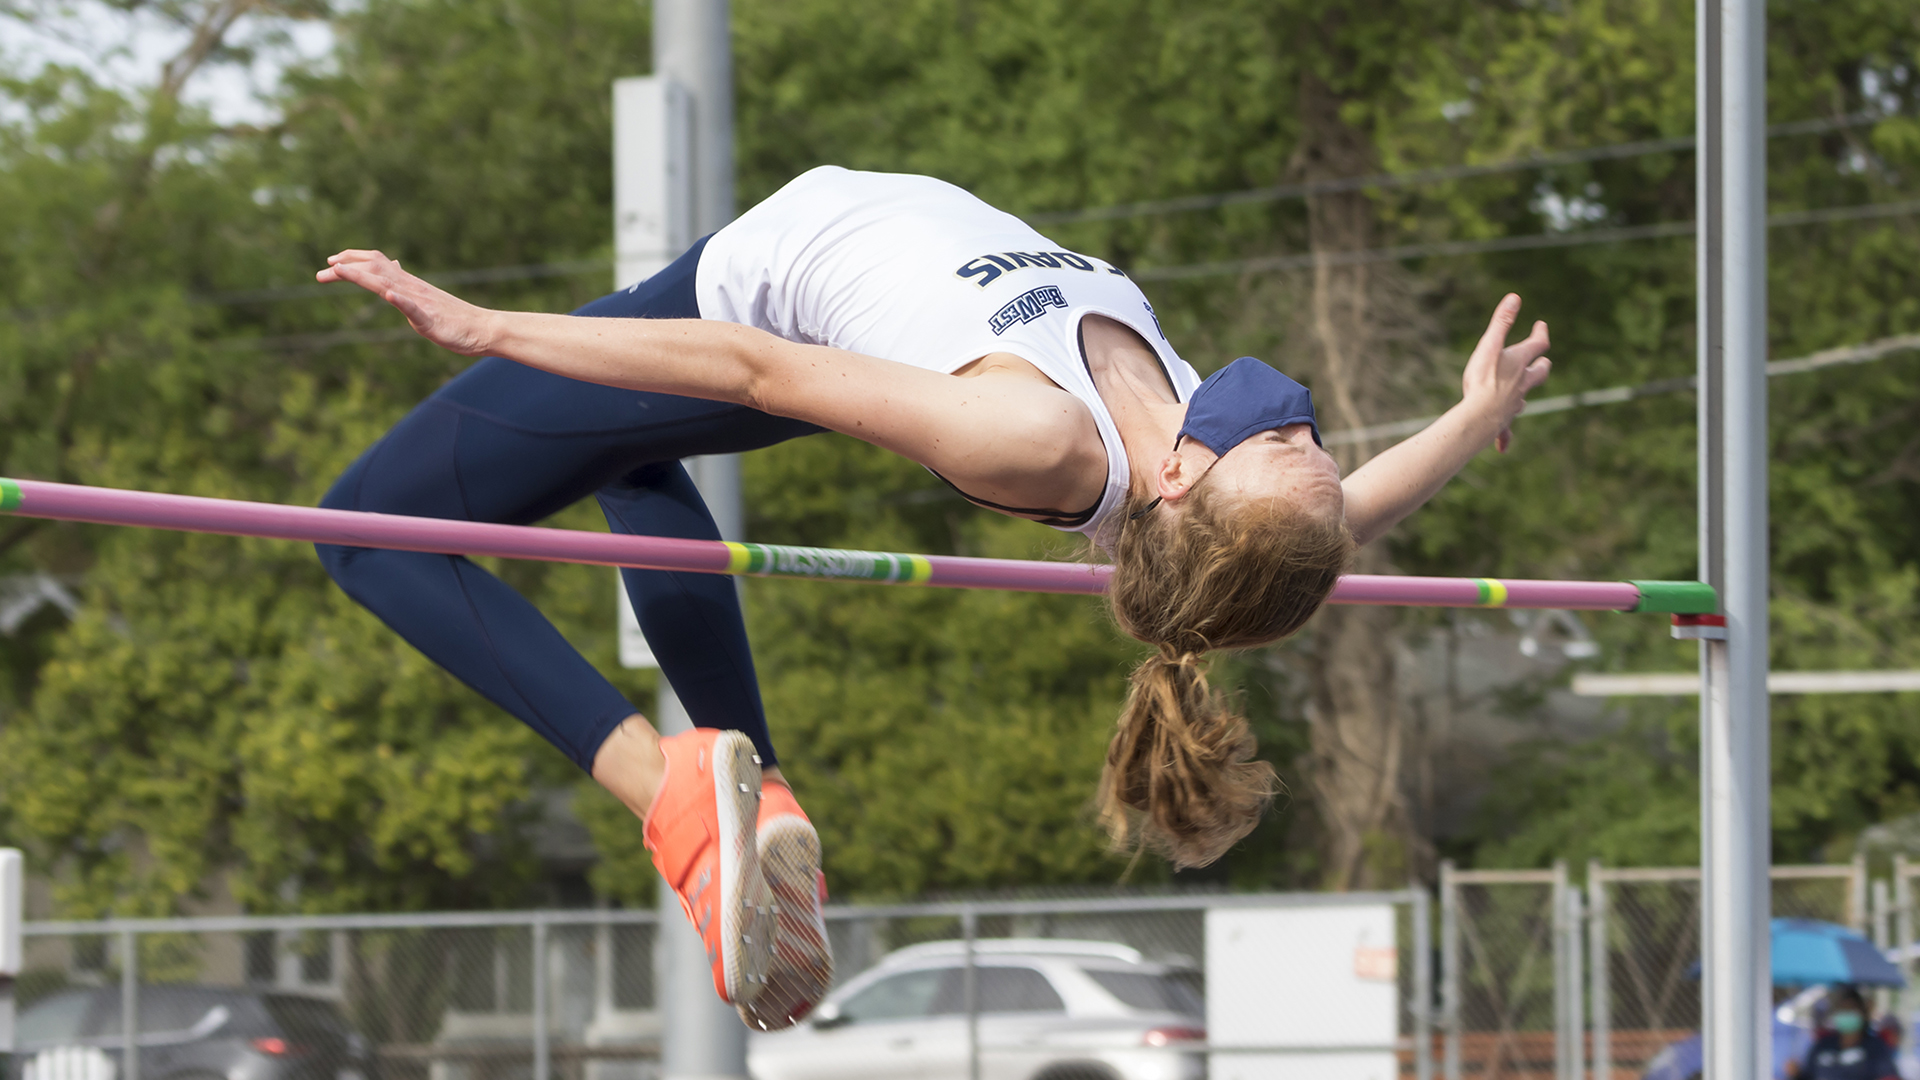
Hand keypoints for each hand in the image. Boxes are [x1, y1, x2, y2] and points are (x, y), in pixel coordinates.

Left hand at [316, 250, 496, 355]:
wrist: (481, 328)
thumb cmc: (453, 317)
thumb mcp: (423, 297)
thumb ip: (404, 282)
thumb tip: (391, 264)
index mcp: (408, 284)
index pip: (377, 263)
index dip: (352, 260)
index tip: (331, 261)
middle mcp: (411, 287)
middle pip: (375, 268)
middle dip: (346, 267)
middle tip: (322, 272)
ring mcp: (420, 302)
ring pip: (388, 283)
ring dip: (362, 276)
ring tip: (340, 270)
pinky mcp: (430, 319)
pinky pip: (414, 308)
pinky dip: (400, 300)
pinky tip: (390, 295)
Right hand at [1460, 293, 1551, 452]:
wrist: (1480, 416)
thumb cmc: (1482, 380)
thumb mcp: (1490, 345)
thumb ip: (1502, 322)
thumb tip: (1515, 297)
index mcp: (1519, 363)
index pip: (1538, 345)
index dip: (1541, 334)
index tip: (1541, 326)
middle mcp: (1521, 384)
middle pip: (1540, 373)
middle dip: (1542, 365)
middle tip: (1543, 361)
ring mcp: (1514, 404)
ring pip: (1524, 398)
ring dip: (1524, 394)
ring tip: (1521, 394)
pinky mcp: (1503, 422)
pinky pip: (1505, 431)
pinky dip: (1504, 437)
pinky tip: (1502, 448)